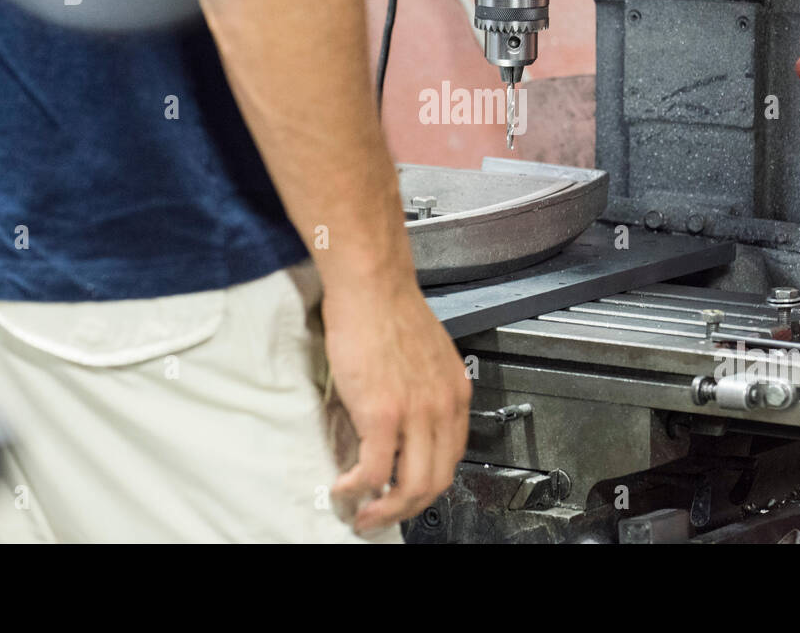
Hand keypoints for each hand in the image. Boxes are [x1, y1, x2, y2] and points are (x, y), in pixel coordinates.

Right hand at [322, 279, 470, 534]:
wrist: (373, 283)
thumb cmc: (388, 307)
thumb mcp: (423, 354)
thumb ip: (420, 388)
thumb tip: (401, 419)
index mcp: (454, 392)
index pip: (451, 456)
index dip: (427, 483)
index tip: (405, 491)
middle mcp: (443, 407)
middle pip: (436, 481)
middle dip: (407, 508)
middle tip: (382, 516)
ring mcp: (416, 413)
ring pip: (410, 486)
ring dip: (384, 511)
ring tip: (362, 515)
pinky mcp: (384, 413)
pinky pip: (374, 470)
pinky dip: (358, 490)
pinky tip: (344, 489)